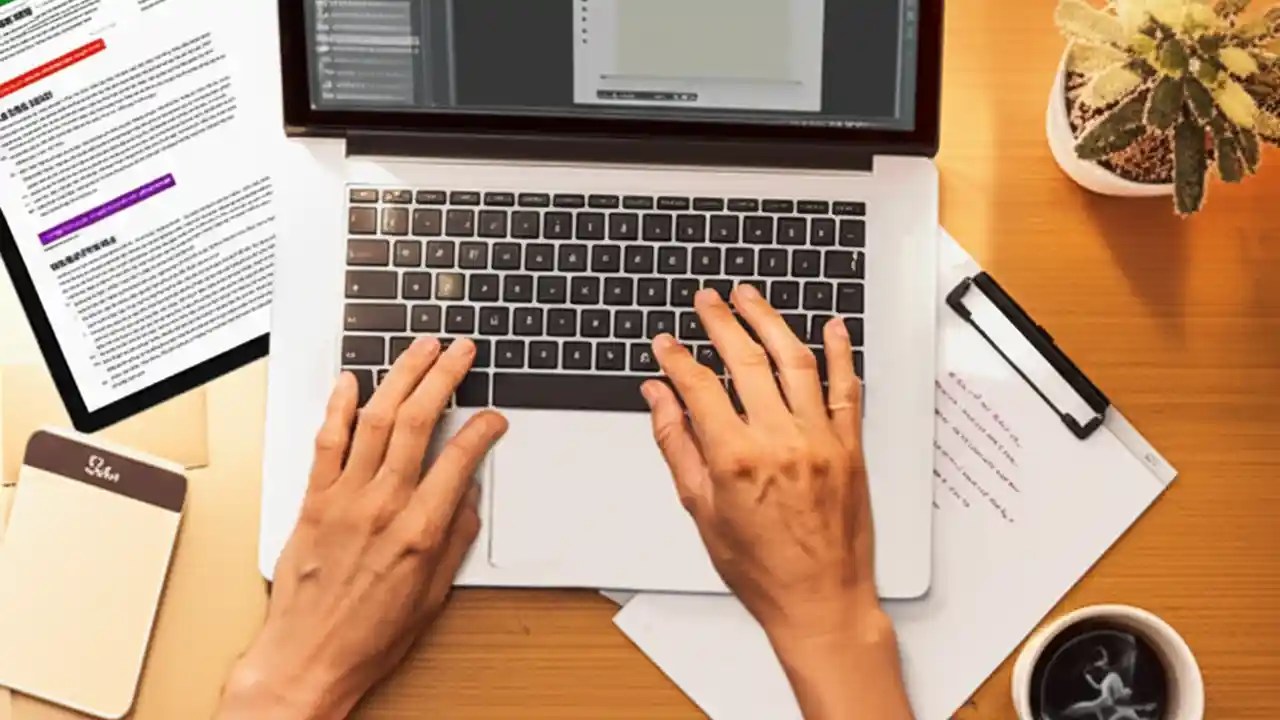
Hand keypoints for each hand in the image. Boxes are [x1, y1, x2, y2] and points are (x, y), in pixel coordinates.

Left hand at [217, 338, 506, 719]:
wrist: (307, 658)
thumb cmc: (367, 637)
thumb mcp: (433, 595)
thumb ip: (455, 538)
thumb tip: (467, 495)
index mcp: (420, 530)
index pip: (460, 457)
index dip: (482, 428)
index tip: (493, 416)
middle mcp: (382, 505)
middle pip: (418, 421)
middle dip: (444, 376)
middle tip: (460, 351)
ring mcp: (343, 498)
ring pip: (376, 420)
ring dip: (400, 377)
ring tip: (419, 350)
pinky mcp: (312, 501)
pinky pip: (326, 443)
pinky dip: (338, 408)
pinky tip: (350, 383)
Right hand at [643, 285, 911, 719]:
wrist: (821, 601)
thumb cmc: (761, 569)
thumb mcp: (702, 510)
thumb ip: (677, 445)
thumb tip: (658, 398)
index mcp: (734, 458)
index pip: (699, 386)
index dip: (677, 358)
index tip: (666, 343)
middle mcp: (779, 440)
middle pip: (745, 359)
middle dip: (722, 321)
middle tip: (708, 300)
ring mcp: (819, 439)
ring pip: (795, 360)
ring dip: (770, 321)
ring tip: (751, 298)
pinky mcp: (849, 446)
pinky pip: (846, 387)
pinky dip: (840, 353)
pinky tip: (831, 327)